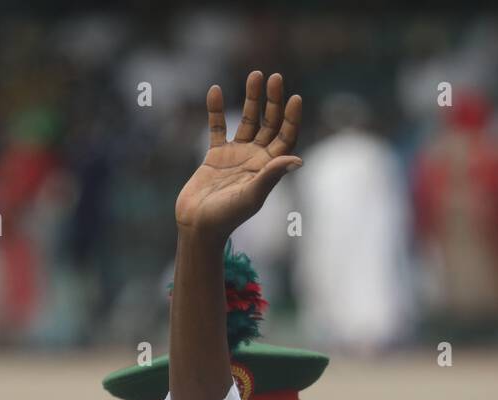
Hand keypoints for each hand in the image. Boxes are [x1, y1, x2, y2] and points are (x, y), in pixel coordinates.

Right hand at [174, 71, 302, 240]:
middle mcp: (255, 159)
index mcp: (268, 169)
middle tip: (274, 77)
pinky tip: (214, 90)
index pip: (286, 138)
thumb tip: (298, 160)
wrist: (199, 226)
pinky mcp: (215, 156)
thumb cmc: (227, 217)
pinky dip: (215, 110)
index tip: (295, 97)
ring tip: (255, 75)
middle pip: (270, 124)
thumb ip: (272, 175)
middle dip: (273, 101)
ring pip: (247, 121)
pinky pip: (217, 127)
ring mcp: (236, 156)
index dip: (292, 118)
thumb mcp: (252, 195)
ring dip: (251, 99)